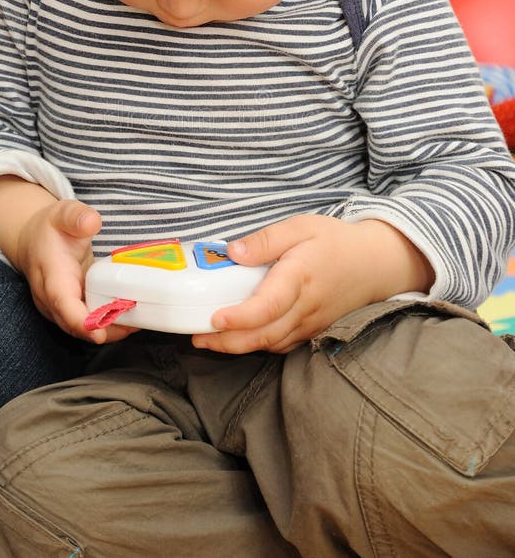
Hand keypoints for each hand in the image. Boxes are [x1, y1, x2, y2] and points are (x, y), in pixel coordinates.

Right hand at [16, 199, 138, 344]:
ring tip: (140, 321)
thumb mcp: (63, 213)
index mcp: (51, 275)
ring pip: (83, 330)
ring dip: (110, 330)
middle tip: (137, 323)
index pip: (62, 303)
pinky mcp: (68, 311)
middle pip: (75, 325)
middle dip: (105, 330)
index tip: (99, 333)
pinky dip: (108, 325)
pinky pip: (87, 325)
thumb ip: (77, 217)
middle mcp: (51, 299)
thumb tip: (92, 222)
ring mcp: (58, 309)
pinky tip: (131, 319)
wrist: (33, 240)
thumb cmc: (51, 228)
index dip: (80, 321)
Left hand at [192, 214, 432, 354]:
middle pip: (263, 334)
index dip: (239, 317)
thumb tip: (232, 252)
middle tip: (195, 337)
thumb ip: (265, 240)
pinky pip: (281, 344)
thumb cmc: (335, 241)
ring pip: (270, 344)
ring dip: (238, 346)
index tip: (213, 318)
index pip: (267, 306)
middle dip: (227, 341)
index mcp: (300, 277)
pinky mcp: (311, 330)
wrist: (375, 263)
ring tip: (207, 340)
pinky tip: (238, 338)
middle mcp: (305, 307)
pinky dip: (257, 345)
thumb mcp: (300, 226)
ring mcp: (309, 323)